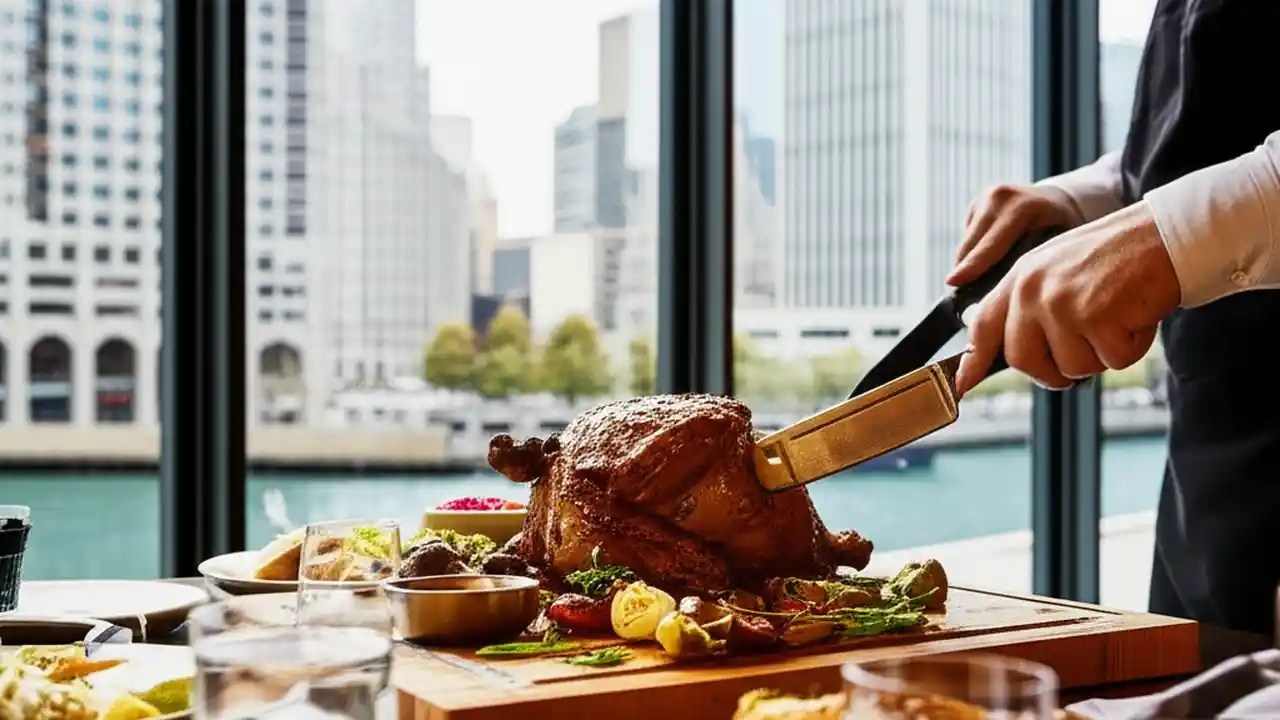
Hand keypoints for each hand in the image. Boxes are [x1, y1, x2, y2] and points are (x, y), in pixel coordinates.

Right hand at [949, 183, 1084, 286]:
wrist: (1058, 200)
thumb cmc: (1064, 229)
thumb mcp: (1057, 246)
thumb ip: (1033, 264)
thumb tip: (1006, 292)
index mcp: (1023, 207)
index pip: (991, 244)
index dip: (971, 267)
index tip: (952, 282)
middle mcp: (999, 197)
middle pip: (970, 246)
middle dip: (966, 272)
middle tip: (968, 300)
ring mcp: (984, 198)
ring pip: (964, 246)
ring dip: (968, 266)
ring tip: (982, 283)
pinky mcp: (974, 204)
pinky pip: (965, 240)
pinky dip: (972, 255)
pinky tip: (989, 261)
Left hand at [954, 201, 1180, 395]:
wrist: (1163, 235)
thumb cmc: (1115, 256)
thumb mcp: (1057, 270)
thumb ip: (1030, 305)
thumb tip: (1015, 352)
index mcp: (1020, 279)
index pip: (984, 327)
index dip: (973, 362)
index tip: (961, 385)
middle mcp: (1033, 291)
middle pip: (1025, 361)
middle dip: (1053, 370)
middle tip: (1084, 350)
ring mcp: (1062, 305)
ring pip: (1073, 368)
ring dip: (1102, 354)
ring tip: (1116, 316)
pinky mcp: (1096, 318)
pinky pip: (1113, 361)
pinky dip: (1132, 347)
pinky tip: (1136, 315)